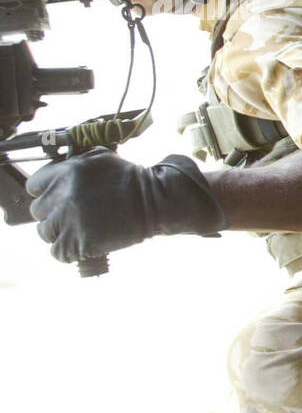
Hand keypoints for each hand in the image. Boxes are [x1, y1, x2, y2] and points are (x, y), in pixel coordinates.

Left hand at [26, 147, 227, 263]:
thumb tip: (53, 174)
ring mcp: (69, 220)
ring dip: (60, 232)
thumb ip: (72, 165)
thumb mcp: (101, 159)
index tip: (59, 199)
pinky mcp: (79, 242)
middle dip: (55, 213)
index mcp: (65, 173)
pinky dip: (69, 252)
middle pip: (38, 211)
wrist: (157, 202)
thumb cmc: (132, 180)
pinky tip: (84, 244)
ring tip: (81, 229)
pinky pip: (58, 252)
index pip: (34, 186)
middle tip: (76, 214)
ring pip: (45, 232)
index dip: (46, 193)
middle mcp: (63, 195)